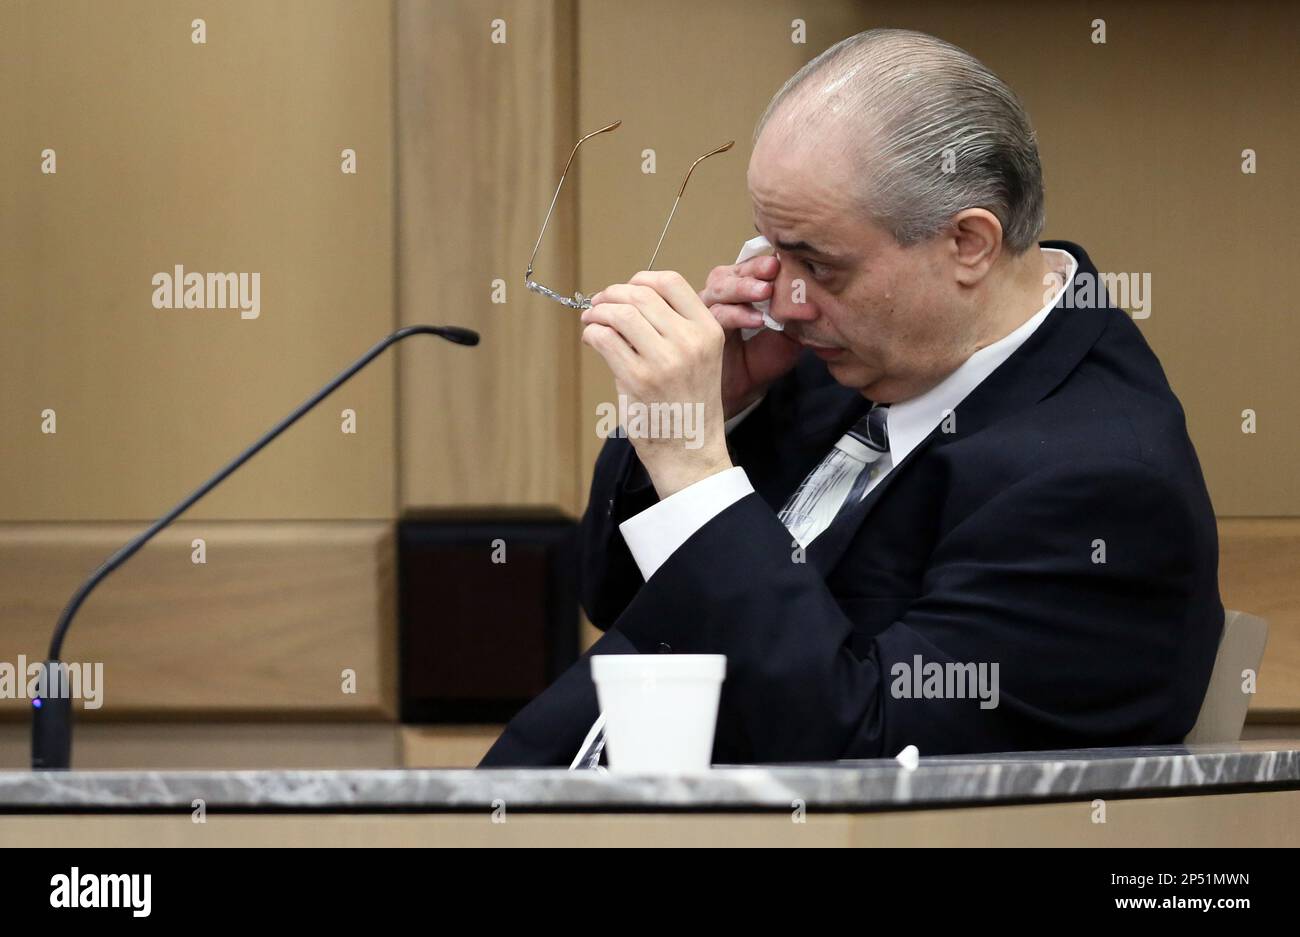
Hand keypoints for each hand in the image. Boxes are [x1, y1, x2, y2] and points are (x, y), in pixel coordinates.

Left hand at [582, 271, 732, 498]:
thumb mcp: (698, 357)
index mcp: (708, 330)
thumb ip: (671, 327)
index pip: (671, 283)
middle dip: (612, 294)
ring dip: (598, 311)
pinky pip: (605, 339)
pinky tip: (592, 339)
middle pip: (640, 293)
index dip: (641, 279)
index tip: (625, 289)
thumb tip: (625, 299)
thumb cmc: (688, 404)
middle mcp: (690, 341)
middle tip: (598, 304)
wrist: (690, 452)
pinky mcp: (638, 379)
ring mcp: (664, 360)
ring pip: (620, 312)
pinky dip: (592, 333)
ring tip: (591, 320)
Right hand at [698, 255, 801, 417]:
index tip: (785, 260)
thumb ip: (797, 318)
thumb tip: (815, 300)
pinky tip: (757, 320)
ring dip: (744, 286)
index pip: (752, 267)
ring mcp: (708, 310)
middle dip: (754, 268)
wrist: (740, 394)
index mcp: (744, 291)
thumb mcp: (788, 338)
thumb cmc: (759, 363)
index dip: (767, 262)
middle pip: (733, 270)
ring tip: (766, 291)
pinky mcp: (700, 328)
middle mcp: (722, 295)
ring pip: (720, 287)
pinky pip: (715, 314)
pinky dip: (737, 314)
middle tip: (774, 268)